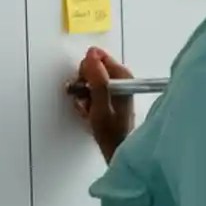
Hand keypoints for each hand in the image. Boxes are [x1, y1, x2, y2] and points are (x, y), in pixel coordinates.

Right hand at [69, 46, 134, 161]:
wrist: (115, 150)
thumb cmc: (112, 131)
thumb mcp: (101, 104)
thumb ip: (97, 79)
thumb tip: (91, 54)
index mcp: (122, 76)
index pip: (97, 57)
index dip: (86, 71)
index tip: (84, 85)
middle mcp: (119, 79)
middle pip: (92, 68)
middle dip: (83, 84)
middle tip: (86, 100)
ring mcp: (113, 88)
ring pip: (88, 82)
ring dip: (83, 95)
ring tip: (88, 110)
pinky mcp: (107, 98)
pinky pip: (90, 93)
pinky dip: (85, 102)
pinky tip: (88, 113)